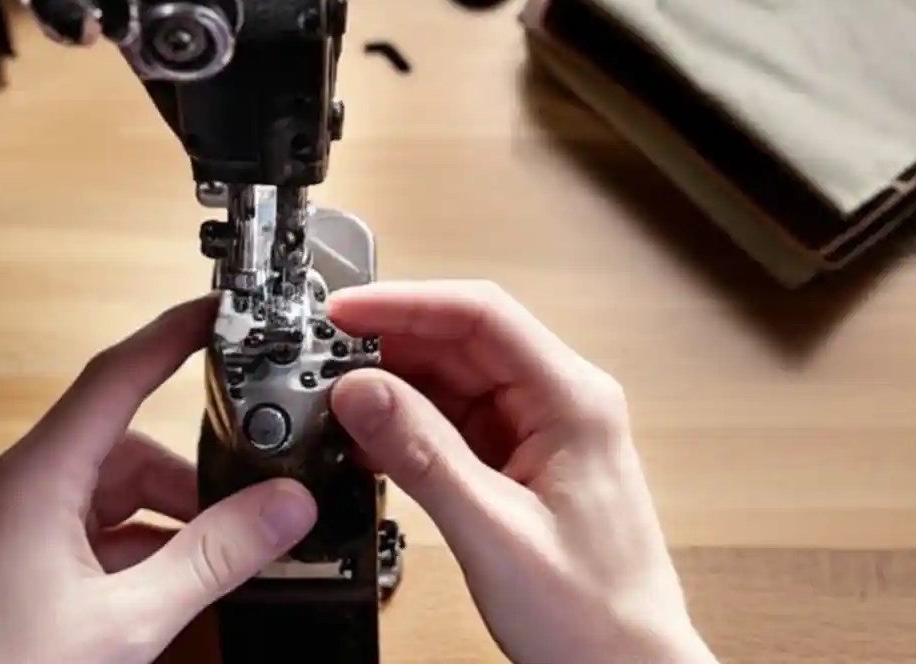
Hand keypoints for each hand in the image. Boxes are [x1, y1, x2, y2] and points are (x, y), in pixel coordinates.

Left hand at [0, 296, 317, 663]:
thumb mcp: (123, 621)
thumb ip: (210, 561)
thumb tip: (281, 510)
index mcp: (37, 479)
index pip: (116, 376)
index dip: (171, 335)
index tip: (218, 311)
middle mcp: (23, 491)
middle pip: (127, 449)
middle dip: (191, 478)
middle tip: (250, 505)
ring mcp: (18, 531)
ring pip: (113, 497)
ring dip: (168, 523)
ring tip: (216, 562)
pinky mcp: (19, 568)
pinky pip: (94, 537)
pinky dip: (140, 555)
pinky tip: (171, 592)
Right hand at [329, 281, 717, 663]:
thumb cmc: (592, 612)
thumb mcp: (493, 530)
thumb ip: (422, 455)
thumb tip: (361, 391)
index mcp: (572, 401)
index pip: (481, 316)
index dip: (406, 303)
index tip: (344, 310)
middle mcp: (558, 402)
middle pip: (460, 342)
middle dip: (389, 345)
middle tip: (323, 360)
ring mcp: (536, 430)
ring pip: (450, 379)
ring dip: (393, 386)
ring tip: (336, 403)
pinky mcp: (516, 458)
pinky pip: (451, 420)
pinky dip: (406, 425)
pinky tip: (368, 440)